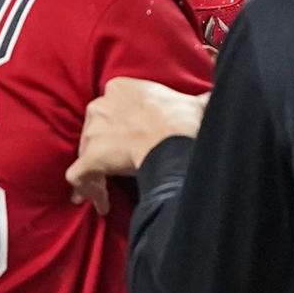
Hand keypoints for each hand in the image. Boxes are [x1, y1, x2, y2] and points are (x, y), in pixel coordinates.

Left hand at [66, 76, 209, 212]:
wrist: (174, 140)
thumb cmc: (184, 120)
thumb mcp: (194, 103)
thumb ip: (198, 100)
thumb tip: (214, 98)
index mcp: (120, 88)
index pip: (111, 106)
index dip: (118, 125)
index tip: (129, 139)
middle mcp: (100, 105)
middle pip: (94, 129)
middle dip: (103, 149)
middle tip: (117, 167)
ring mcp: (92, 132)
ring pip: (85, 153)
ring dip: (96, 173)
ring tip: (108, 192)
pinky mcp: (90, 157)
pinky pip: (79, 176)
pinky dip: (87, 189)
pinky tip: (102, 204)